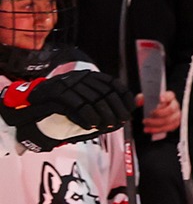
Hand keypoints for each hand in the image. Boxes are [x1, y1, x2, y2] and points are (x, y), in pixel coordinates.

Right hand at [0, 69, 134, 149]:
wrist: (40, 107)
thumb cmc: (71, 107)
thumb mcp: (94, 104)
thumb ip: (116, 102)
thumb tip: (141, 100)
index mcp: (91, 77)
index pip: (114, 84)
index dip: (124, 98)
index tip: (127, 113)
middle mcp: (80, 77)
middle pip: (104, 93)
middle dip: (113, 111)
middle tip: (117, 124)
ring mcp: (68, 83)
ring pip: (91, 100)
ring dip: (100, 117)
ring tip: (103, 127)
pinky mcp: (56, 92)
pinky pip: (76, 105)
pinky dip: (85, 118)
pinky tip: (89, 126)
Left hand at [140, 90, 181, 138]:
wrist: (152, 113)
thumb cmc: (150, 104)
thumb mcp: (144, 99)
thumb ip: (141, 98)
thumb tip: (140, 102)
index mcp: (169, 96)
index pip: (170, 95)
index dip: (166, 97)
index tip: (160, 99)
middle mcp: (175, 105)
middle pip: (170, 110)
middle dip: (158, 114)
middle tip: (148, 116)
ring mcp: (176, 115)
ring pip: (168, 121)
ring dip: (156, 124)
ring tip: (146, 124)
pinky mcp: (175, 124)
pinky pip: (168, 128)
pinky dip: (158, 130)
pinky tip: (150, 129)